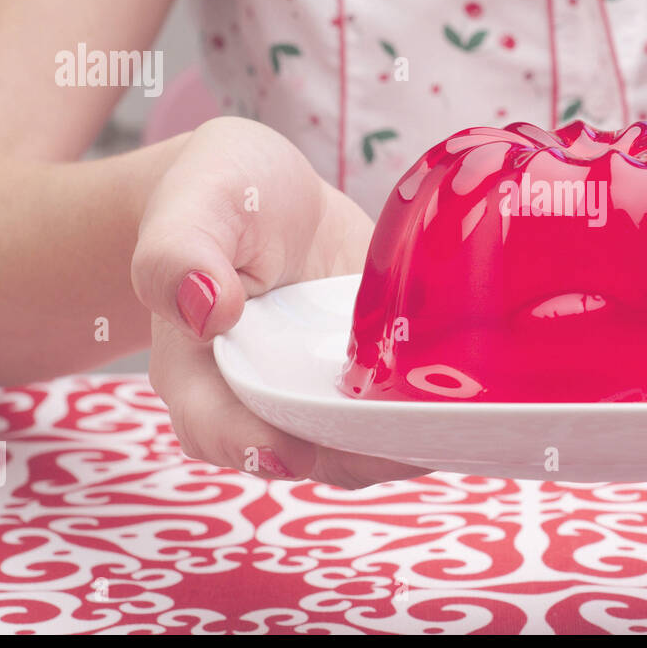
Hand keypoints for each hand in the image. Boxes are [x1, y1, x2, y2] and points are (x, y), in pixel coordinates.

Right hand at [131, 117, 428, 487]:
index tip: (292, 450)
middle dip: (352, 455)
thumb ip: (178, 254)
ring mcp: (318, 391)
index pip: (215, 428)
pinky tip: (468, 396)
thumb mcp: (193, 204)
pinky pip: (394, 409)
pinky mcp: (367, 375)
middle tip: (406, 440)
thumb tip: (205, 310)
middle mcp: (259, 396)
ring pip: (356, 442)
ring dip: (400, 441)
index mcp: (199, 368)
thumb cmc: (218, 194)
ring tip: (450, 422)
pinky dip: (426, 410)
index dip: (252, 447)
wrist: (270, 192)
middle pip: (301, 451)